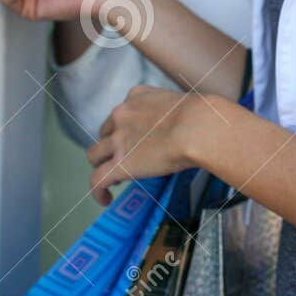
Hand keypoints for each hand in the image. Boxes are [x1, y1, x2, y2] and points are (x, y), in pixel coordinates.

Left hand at [86, 86, 203, 204]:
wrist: (197, 128)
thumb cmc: (201, 116)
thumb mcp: (181, 103)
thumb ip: (172, 112)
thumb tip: (183, 126)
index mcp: (136, 96)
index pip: (121, 113)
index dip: (124, 129)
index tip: (134, 139)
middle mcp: (121, 115)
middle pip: (105, 133)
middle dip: (112, 145)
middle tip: (125, 158)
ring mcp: (118, 140)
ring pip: (95, 154)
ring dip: (102, 164)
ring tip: (113, 178)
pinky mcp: (119, 165)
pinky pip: (97, 180)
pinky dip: (97, 191)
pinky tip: (105, 200)